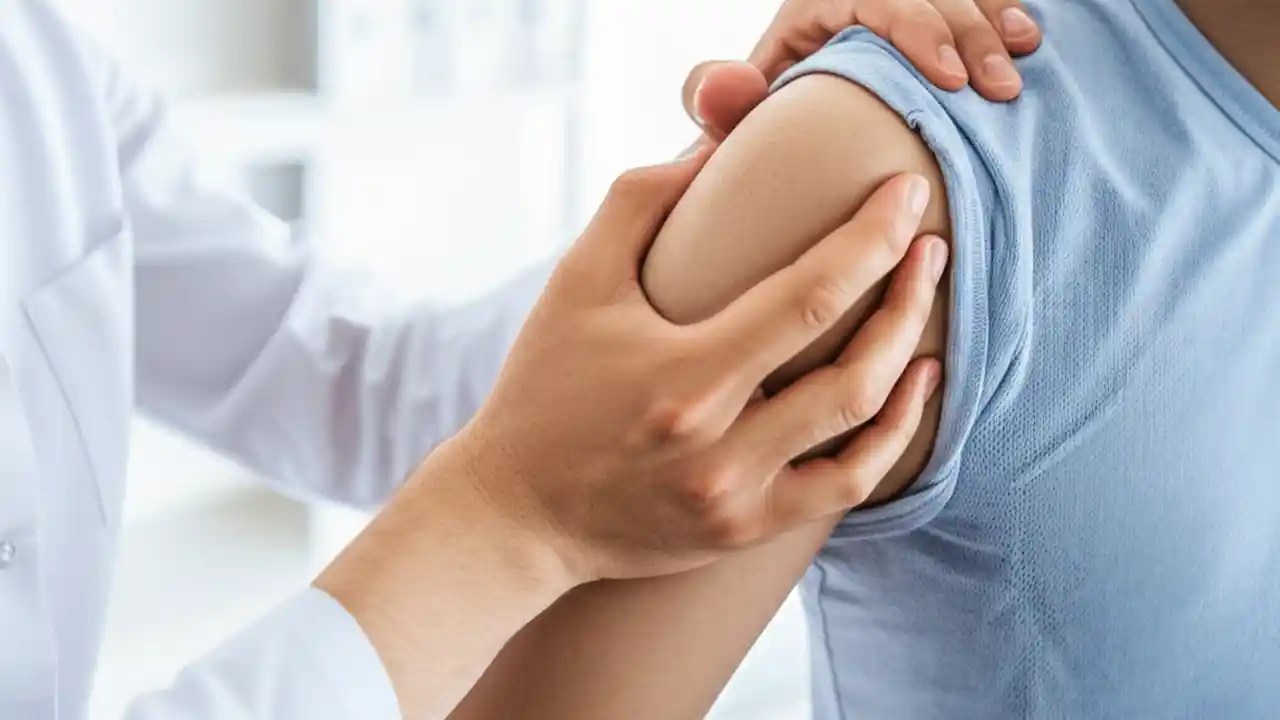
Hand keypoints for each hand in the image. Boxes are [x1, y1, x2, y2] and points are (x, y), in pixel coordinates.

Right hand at [442, 150, 945, 583]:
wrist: (514, 512)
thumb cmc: (543, 388)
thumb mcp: (576, 282)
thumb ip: (641, 202)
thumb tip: (715, 145)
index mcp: (683, 374)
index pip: (809, 297)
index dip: (871, 239)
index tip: (905, 193)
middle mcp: (719, 443)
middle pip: (853, 366)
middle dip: (908, 295)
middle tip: (930, 242)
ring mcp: (738, 497)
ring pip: (861, 429)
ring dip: (909, 361)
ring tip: (926, 306)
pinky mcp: (745, 529)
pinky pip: (845, 489)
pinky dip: (889, 437)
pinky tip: (907, 389)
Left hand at [685, 0, 1041, 141]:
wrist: (791, 124)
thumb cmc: (764, 116)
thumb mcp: (734, 108)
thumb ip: (719, 102)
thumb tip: (723, 89)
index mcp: (817, 5)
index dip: (915, 32)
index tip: (948, 82)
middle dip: (969, 33)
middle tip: (999, 90)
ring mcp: (905, 2)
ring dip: (995, 20)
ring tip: (1025, 57)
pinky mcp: (934, 14)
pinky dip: (1004, 13)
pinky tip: (1030, 39)